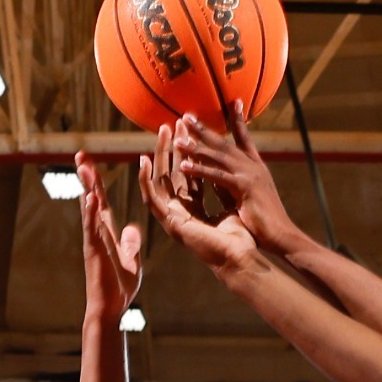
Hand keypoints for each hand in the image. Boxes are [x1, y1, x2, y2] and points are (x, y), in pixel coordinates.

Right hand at [76, 151, 142, 316]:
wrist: (111, 308)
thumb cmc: (119, 287)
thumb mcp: (131, 260)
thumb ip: (130, 243)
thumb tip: (131, 228)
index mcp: (107, 233)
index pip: (101, 201)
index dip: (96, 182)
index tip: (89, 162)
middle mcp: (98, 233)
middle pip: (91, 199)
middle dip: (87, 177)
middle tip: (80, 154)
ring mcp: (94, 241)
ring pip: (89, 209)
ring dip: (86, 187)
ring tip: (83, 167)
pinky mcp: (94, 251)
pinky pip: (92, 229)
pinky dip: (91, 213)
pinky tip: (90, 198)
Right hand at [138, 122, 260, 272]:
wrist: (238, 259)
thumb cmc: (238, 241)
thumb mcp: (228, 208)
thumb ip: (222, 192)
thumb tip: (227, 174)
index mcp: (194, 208)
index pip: (186, 175)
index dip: (186, 153)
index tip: (188, 130)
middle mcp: (181, 211)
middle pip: (171, 174)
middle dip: (172, 148)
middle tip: (172, 123)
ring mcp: (173, 217)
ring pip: (160, 181)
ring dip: (159, 156)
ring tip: (160, 133)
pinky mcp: (169, 222)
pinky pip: (152, 198)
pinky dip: (145, 179)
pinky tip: (142, 161)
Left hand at [173, 102, 307, 251]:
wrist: (281, 235)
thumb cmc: (265, 220)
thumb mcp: (248, 196)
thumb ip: (231, 183)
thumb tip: (213, 175)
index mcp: (256, 168)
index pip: (245, 138)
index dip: (238, 120)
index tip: (233, 101)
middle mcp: (254, 167)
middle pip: (226, 142)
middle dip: (205, 129)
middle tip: (186, 115)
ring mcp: (250, 175)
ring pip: (219, 156)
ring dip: (197, 147)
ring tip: (178, 139)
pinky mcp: (245, 187)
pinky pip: (218, 176)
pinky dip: (200, 170)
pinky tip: (184, 166)